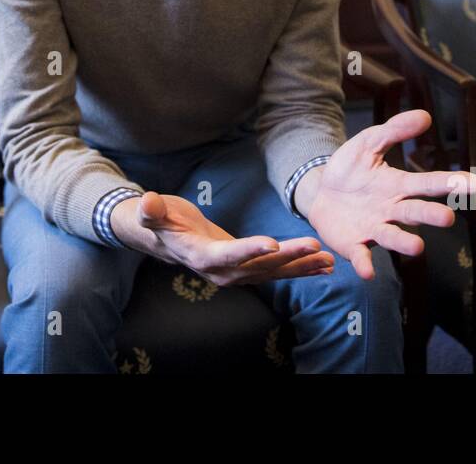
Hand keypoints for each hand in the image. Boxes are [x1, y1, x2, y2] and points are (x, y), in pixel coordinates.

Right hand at [110, 191, 334, 285]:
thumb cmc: (161, 221)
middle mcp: (220, 272)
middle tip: (317, 247)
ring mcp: (235, 274)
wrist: (167, 239)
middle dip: (290, 258)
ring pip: (272, 272)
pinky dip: (300, 270)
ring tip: (329, 261)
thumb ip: (151, 211)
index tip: (273, 243)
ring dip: (301, 267)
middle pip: (259, 266)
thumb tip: (145, 201)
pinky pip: (275, 273)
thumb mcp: (153, 213)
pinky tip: (323, 267)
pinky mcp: (246, 270)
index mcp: (200, 256)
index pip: (227, 254)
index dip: (250, 250)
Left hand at [306, 109, 475, 279]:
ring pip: (393, 237)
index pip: (430, 184)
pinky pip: (361, 255)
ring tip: (417, 247)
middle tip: (447, 218)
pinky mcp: (353, 244)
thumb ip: (394, 130)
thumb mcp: (369, 143)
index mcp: (399, 185)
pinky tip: (367, 271)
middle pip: (415, 213)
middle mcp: (392, 210)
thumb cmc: (351, 168)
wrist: (320, 191)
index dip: (454, 184)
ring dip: (404, 243)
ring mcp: (374, 228)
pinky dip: (364, 263)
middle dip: (431, 216)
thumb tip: (424, 115)